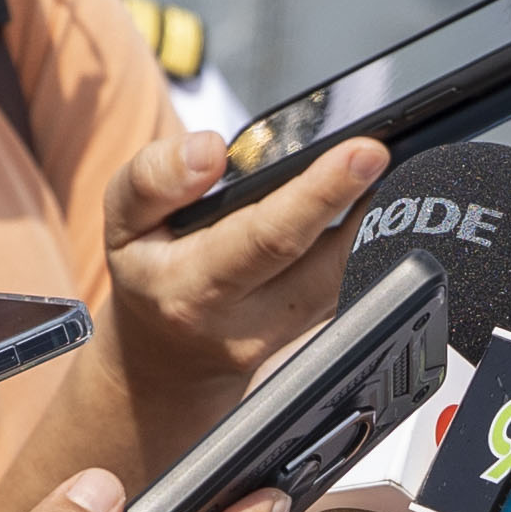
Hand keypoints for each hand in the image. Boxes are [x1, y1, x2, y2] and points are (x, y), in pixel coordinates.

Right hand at [89, 121, 386, 441]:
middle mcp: (247, 324)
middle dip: (365, 203)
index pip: (266, 238)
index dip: (319, 194)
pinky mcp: (315, 332)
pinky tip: (377, 201)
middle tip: (387, 151)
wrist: (164, 360)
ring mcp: (288, 335)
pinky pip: (351, 284)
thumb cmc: (148, 274)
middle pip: (324, 263)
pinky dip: (370, 241)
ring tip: (388, 169)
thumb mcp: (121, 222)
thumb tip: (209, 150)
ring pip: (347, 278)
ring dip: (376, 223)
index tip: (362, 153)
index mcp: (192, 290)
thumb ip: (152, 180)